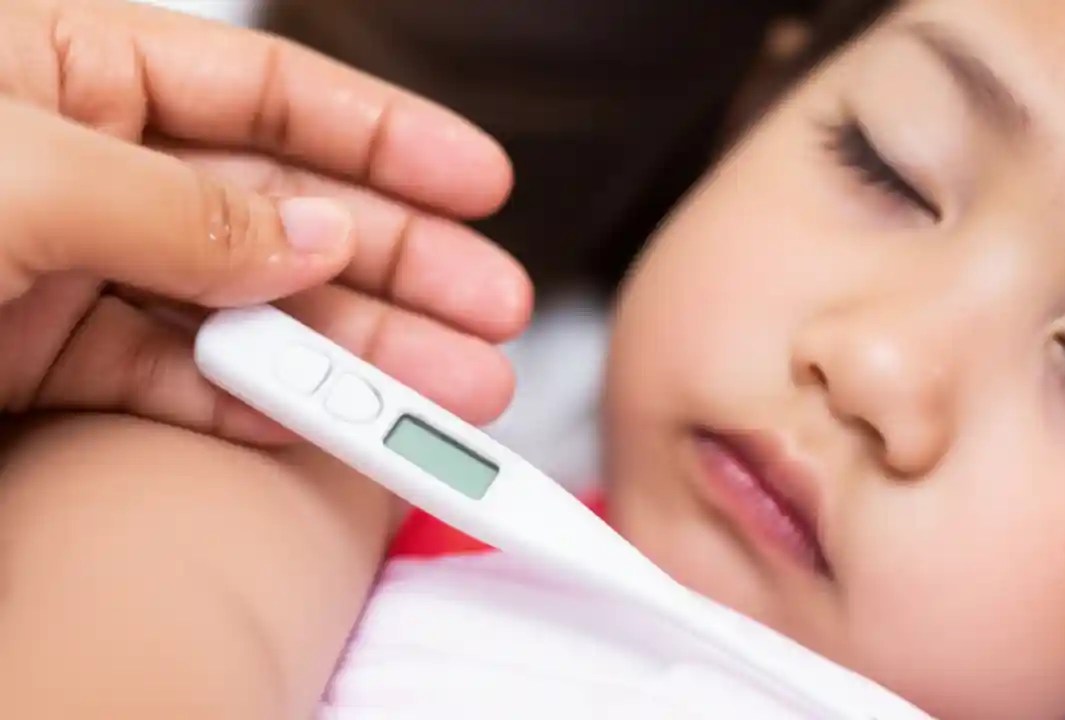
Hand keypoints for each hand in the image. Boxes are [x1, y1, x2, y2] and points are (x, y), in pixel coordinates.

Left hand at [0, 0, 531, 438]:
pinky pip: (169, 386)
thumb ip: (177, 208)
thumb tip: (313, 238)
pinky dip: (248, 412)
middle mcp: (82, 167)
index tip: (478, 184)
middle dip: (401, 264)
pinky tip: (320, 423)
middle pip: (281, 212)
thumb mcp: (18, 173)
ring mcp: (60, 268)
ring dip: (348, 359)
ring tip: (444, 392)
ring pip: (241, 313)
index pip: (267, 91)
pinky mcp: (34, 361)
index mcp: (68, 70)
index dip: (388, 138)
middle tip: (490, 310)